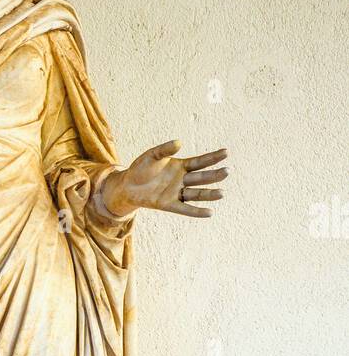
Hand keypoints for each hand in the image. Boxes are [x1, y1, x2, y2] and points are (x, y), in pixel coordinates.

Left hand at [101, 140, 228, 218]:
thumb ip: (164, 149)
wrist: (126, 185)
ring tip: (222, 193)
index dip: (213, 157)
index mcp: (180, 166)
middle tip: (228, 171)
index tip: (226, 152)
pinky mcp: (168, 204)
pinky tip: (209, 212)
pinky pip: (185, 208)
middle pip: (201, 177)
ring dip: (209, 194)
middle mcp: (181, 180)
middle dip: (214, 175)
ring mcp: (176, 192)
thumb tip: (179, 142)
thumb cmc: (141, 168)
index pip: (200, 161)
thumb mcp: (152, 155)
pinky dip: (196, 211)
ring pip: (196, 193)